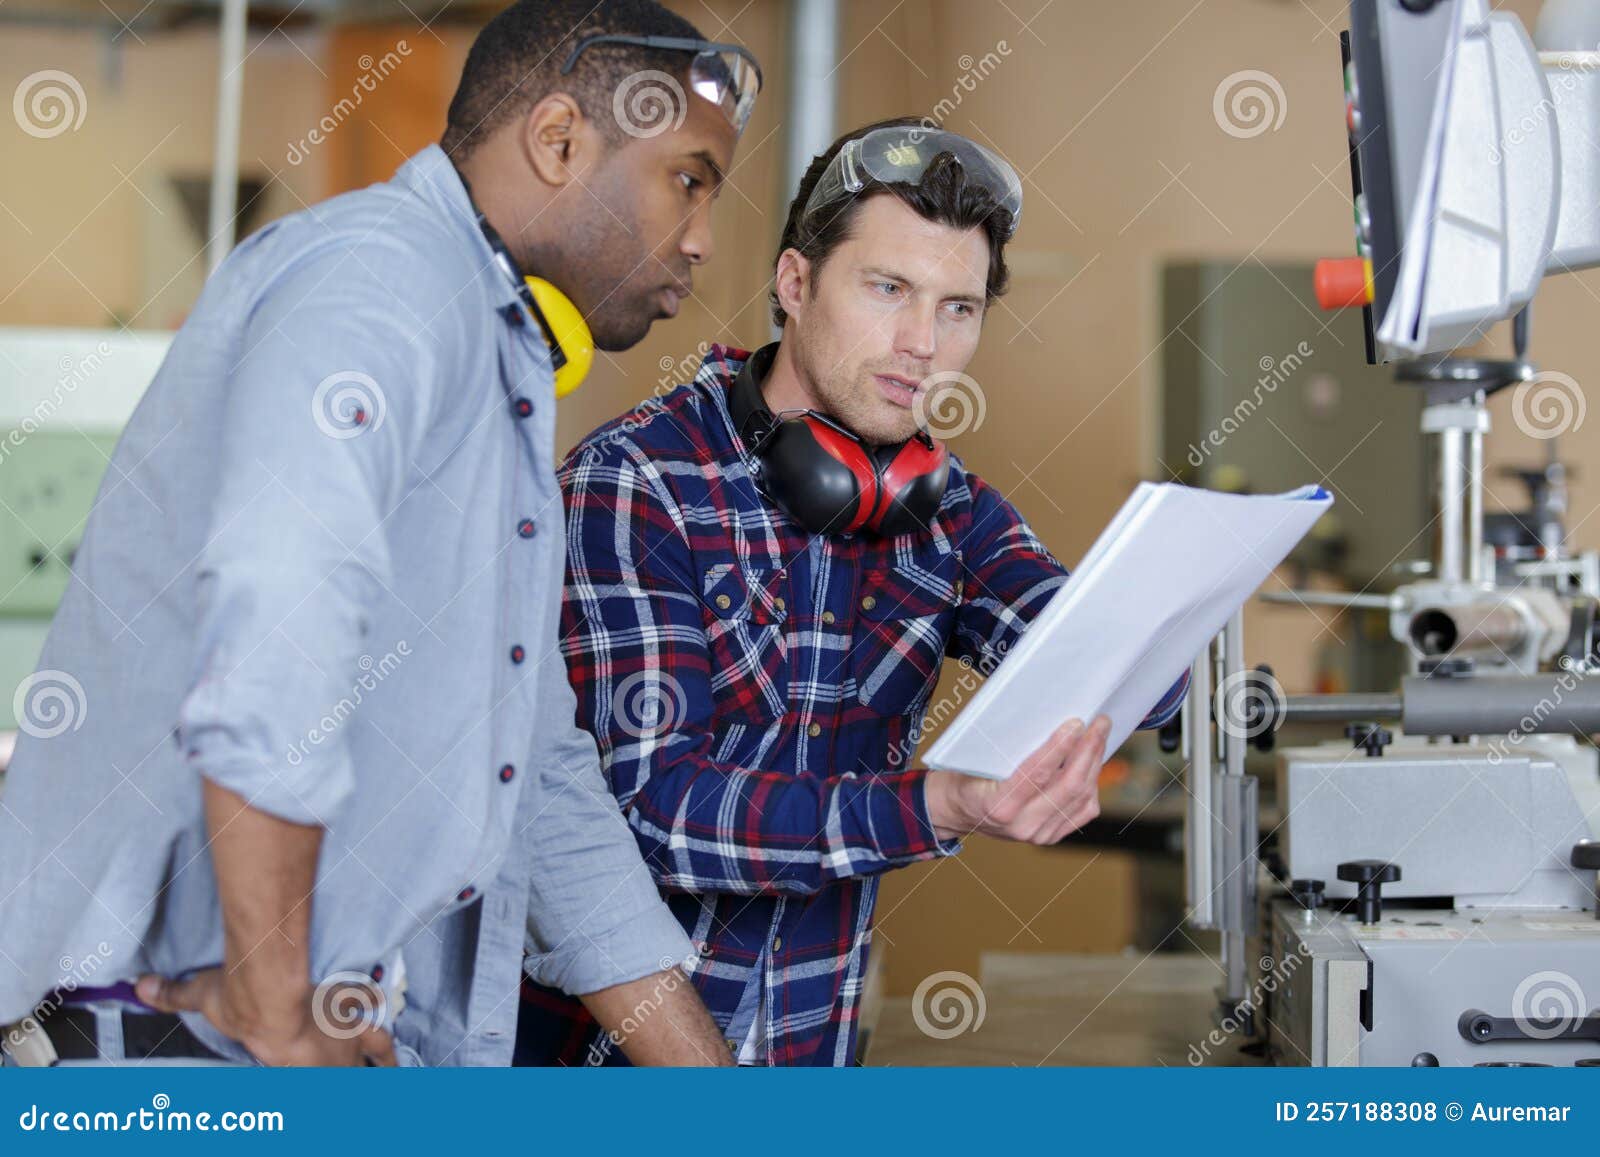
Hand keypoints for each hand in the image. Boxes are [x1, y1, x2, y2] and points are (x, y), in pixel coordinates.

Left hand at [136, 968, 396, 1066]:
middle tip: (327, 1075)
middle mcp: (310, 1066)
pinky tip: (395, 1060)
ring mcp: (336, 1046)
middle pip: (329, 1082)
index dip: (293, 1079)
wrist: (274, 992)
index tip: (292, 1075)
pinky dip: (386, 1052)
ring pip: (357, 1072)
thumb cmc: (239, 1001)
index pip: (289, 1082)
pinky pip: (378, 1042)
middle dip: (331, 1081)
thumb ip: (174, 994)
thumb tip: (140, 988)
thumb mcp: (203, 997)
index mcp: (279, 1067)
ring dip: (364, 1078)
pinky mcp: (355, 1023)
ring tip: (376, 1084)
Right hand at [923, 715, 1109, 844]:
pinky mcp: (1051, 836)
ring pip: (1082, 797)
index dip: (1059, 748)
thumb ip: (1006, 747)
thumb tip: (1045, 718)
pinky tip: (1092, 763)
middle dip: (1088, 750)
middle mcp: (1022, 826)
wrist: (957, 811)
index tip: (1076, 723)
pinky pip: (1084, 810)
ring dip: (1094, 763)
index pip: (1037, 775)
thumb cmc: (964, 776)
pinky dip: (1092, 784)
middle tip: (1099, 723)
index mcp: (998, 806)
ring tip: (1098, 737)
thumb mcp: (974, 759)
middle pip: (1068, 786)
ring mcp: (1039, 835)